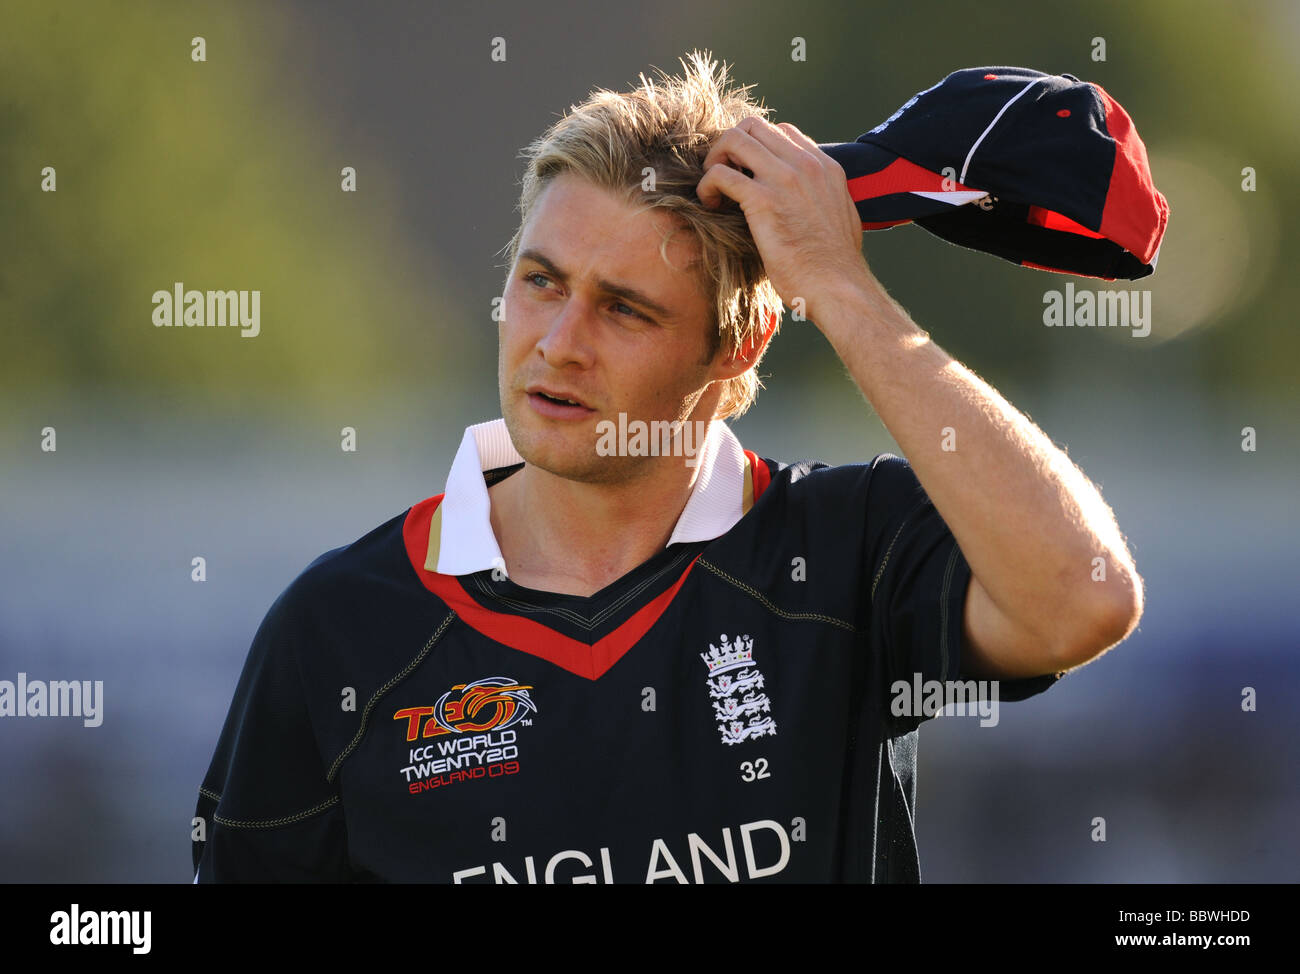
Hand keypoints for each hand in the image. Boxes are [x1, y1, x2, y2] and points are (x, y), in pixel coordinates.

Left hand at [696, 117, 872, 320]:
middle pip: (754, 126)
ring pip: (735, 139)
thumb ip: (823, 200)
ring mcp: (785, 179)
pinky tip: (710, 204)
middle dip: (731, 146)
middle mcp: (806, 165)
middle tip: (724, 177)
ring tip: (714, 189)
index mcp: (825, 168)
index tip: (748, 175)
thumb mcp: (840, 219)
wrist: (839, 288)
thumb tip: (811, 206)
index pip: (783, 131)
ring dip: (716, 159)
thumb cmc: (835, 267)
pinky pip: (721, 174)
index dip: (757, 148)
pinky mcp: (763, 201)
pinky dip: (707, 185)